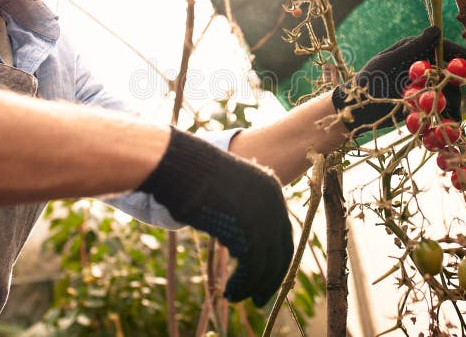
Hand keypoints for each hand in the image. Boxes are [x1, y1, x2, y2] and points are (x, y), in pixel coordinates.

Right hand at [138, 128, 292, 305]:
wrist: (183, 167)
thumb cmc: (193, 176)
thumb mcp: (224, 193)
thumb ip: (238, 214)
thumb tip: (235, 243)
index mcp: (271, 189)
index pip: (282, 232)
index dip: (275, 258)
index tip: (267, 278)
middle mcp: (275, 202)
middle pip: (281, 250)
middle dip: (272, 278)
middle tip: (262, 299)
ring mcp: (265, 217)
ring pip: (268, 264)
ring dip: (254, 287)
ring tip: (236, 298)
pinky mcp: (252, 232)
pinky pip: (253, 269)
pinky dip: (243, 285)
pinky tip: (229, 294)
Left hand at [331, 26, 465, 132]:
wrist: (356, 109)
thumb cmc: (367, 81)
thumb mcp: (388, 63)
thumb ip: (412, 49)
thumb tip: (436, 30)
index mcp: (414, 50)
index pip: (443, 48)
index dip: (461, 54)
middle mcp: (421, 66)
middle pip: (449, 72)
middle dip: (456, 86)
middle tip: (461, 96)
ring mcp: (423, 85)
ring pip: (446, 92)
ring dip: (450, 105)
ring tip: (451, 120)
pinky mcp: (422, 102)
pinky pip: (439, 107)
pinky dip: (443, 116)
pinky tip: (446, 125)